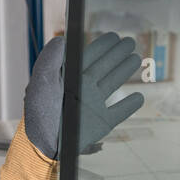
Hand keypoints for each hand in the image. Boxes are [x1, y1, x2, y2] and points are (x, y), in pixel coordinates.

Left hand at [0, 32, 145, 179]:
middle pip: (105, 66)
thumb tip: (62, 39)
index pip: (89, 57)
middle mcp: (84, 89)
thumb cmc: (39, 113)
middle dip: (117, 53)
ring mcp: (94, 105)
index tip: (114, 36)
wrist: (45, 143)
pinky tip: (139, 97)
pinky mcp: (101, 123)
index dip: (102, 45)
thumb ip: (51, 58)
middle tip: (130, 42)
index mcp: (71, 78)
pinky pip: (119, 112)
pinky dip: (130, 105)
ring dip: (125, 70)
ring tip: (136, 58)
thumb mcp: (41, 81)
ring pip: (114, 83)